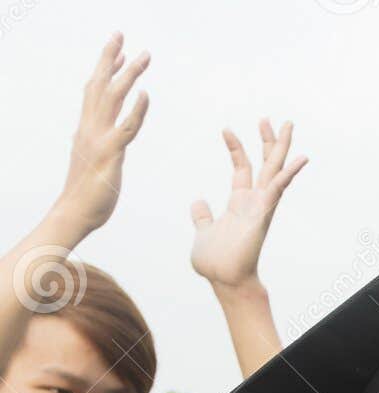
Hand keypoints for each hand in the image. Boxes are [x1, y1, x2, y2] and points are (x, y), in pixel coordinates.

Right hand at [55, 34, 149, 240]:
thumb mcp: (95, 163)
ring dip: (129, 75)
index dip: (106, 70)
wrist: (74, 214)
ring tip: (143, 56)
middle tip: (122, 35)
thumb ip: (102, 148)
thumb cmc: (87, 195)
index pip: (96, 91)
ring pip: (113, 97)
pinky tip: (146, 94)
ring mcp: (98, 138)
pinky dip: (136, 110)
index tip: (118, 52)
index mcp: (87, 129)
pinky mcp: (109, 154)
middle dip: (111, 58)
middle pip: (100, 84)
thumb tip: (107, 143)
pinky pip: (126, 127)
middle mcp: (90, 127)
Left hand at [190, 120, 307, 289]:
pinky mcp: (264, 213)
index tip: (226, 129)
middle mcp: (254, 202)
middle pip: (265, 165)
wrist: (223, 279)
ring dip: (281, 148)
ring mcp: (261, 206)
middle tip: (272, 120)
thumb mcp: (203, 231)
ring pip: (274, 170)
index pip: (241, 168)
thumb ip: (203, 217)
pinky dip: (289, 173)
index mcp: (240, 203)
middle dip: (268, 142)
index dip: (236, 147)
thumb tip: (198, 202)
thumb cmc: (216, 262)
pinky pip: (278, 188)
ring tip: (287, 125)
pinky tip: (301, 158)